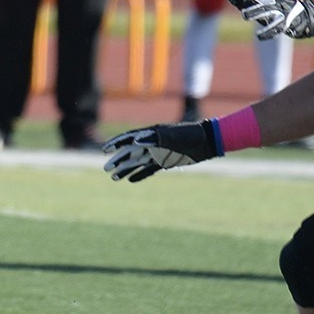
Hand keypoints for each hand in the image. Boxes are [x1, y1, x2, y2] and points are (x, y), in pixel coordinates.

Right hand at [102, 120, 219, 181]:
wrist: (208, 142)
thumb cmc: (190, 136)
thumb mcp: (171, 137)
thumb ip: (153, 139)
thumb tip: (134, 142)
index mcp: (151, 134)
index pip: (129, 138)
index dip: (116, 143)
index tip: (105, 149)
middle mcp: (152, 143)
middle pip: (130, 152)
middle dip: (118, 160)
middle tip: (106, 169)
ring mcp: (159, 153)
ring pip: (137, 162)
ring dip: (126, 169)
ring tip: (114, 177)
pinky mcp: (166, 162)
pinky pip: (149, 169)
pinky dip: (140, 174)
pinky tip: (130, 180)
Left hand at [222, 0, 313, 39]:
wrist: (301, 17)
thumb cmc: (274, 9)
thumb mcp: (258, 3)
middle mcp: (270, 0)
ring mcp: (278, 10)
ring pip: (266, 10)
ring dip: (255, 12)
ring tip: (245, 16)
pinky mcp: (284, 22)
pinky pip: (276, 27)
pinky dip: (268, 31)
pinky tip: (259, 36)